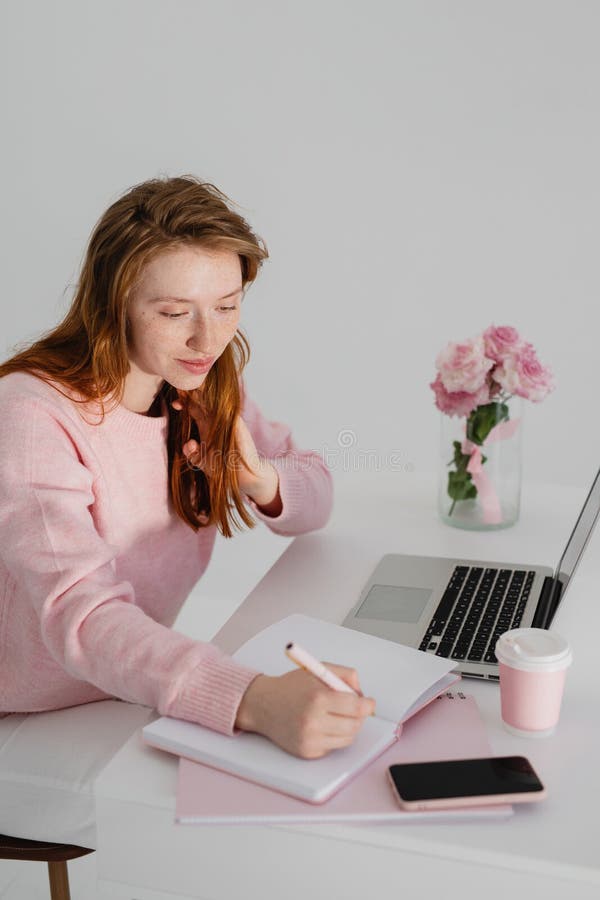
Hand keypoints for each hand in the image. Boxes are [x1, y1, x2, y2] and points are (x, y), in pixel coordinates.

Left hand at [171, 393, 280, 508]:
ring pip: (213, 400)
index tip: (174, 404)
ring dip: (202, 392)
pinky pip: (225, 408)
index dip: (184, 402)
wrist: (243, 475)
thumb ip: (191, 453)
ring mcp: (226, 420)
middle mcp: (216, 420)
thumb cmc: (223, 468)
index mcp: (206, 426)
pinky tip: (205, 394)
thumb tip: (188, 443)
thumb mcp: (201, 462)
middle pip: (201, 400)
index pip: (193, 408)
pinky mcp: (235, 423)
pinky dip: (215, 402)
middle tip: (178, 385)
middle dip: (190, 393)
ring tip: (190, 386)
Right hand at [234, 665, 376, 758]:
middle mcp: (313, 721)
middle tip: (354, 708)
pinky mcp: (307, 752)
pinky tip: (321, 725)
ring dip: (348, 727)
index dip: (367, 705)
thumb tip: (363, 692)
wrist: (262, 705)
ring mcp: (310, 739)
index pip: (356, 708)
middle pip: (355, 725)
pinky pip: (333, 747)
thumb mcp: (318, 670)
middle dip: (359, 716)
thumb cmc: (289, 687)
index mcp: (318, 698)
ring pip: (347, 739)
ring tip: (335, 715)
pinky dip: (333, 736)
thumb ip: (344, 675)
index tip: (369, 703)